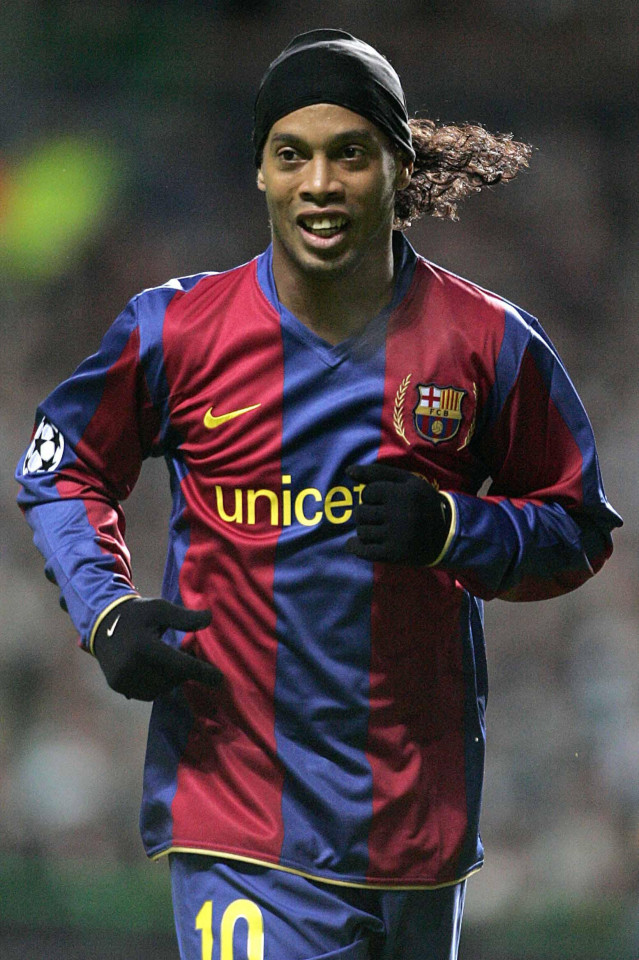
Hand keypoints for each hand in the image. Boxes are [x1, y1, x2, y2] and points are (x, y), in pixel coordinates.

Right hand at [93, 598, 221, 700]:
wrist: (102, 622)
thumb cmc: (136, 614)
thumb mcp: (160, 608)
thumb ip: (185, 617)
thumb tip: (209, 618)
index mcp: (144, 646)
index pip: (180, 665)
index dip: (202, 673)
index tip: (219, 679)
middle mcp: (131, 666)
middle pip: (171, 679)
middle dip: (184, 672)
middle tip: (188, 659)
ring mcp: (122, 678)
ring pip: (160, 689)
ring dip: (171, 680)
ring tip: (171, 664)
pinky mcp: (117, 685)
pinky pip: (146, 694)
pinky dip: (157, 685)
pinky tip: (158, 671)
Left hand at [345, 463, 451, 564]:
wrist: (447, 533)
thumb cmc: (421, 501)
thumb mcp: (406, 480)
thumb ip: (377, 473)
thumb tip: (348, 471)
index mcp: (403, 494)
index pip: (367, 492)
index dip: (371, 495)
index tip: (381, 500)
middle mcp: (400, 515)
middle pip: (361, 513)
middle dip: (365, 513)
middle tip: (378, 516)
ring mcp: (397, 537)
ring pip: (362, 532)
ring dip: (365, 530)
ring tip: (377, 528)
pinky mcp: (395, 554)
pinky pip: (364, 551)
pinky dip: (355, 547)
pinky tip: (353, 544)